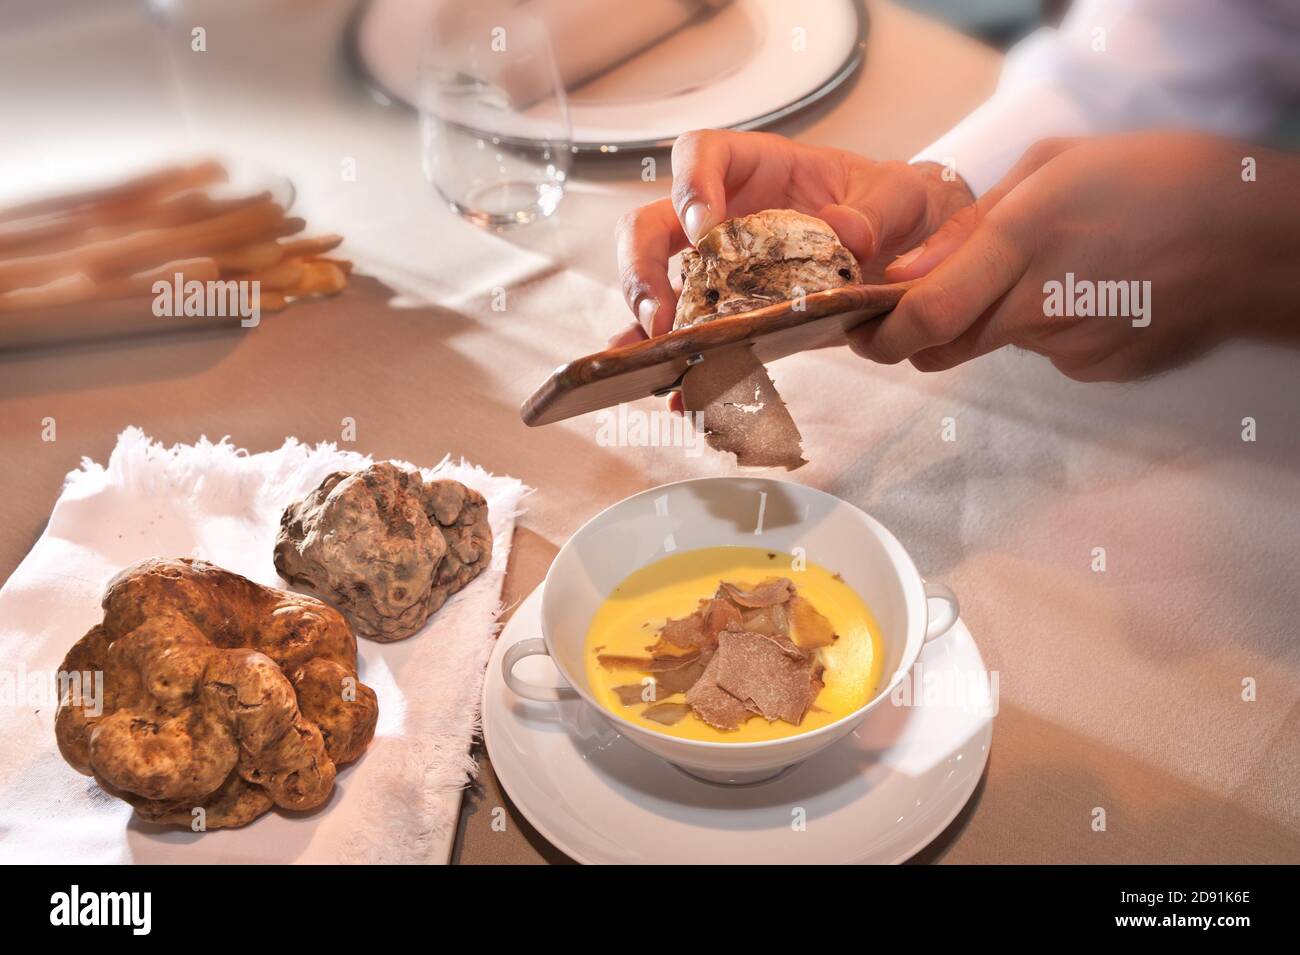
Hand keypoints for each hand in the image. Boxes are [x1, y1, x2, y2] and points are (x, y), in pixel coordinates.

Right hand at [610, 129, 973, 345]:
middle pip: (649, 224)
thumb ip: (880, 208)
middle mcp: (722, 214)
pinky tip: (674, 392)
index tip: (703, 228)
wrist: (911, 251)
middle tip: (659, 314)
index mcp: (758, 169)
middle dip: (640, 266)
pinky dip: (674, 362)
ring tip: (657, 355)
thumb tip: (849, 232)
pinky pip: (685, 333)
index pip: (699, 153)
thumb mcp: (901, 196)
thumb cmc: (894, 206)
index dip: (689, 185)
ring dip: (644, 319)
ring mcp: (717, 265)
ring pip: (655, 281)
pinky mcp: (727, 311)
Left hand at [854, 133, 1299, 380]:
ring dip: (992, 319)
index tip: (859, 331)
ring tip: (1046, 273)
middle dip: (915, 336)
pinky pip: (1045, 353)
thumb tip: (917, 268)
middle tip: (914, 310)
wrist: (1262, 240)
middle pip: (944, 347)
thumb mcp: (1060, 163)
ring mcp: (1070, 344)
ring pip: (996, 345)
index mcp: (1024, 240)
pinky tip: (1088, 292)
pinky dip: (1045, 328)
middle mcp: (1039, 303)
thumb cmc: (1164, 179)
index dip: (881, 334)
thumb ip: (978, 219)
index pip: (926, 313)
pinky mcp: (1098, 368)